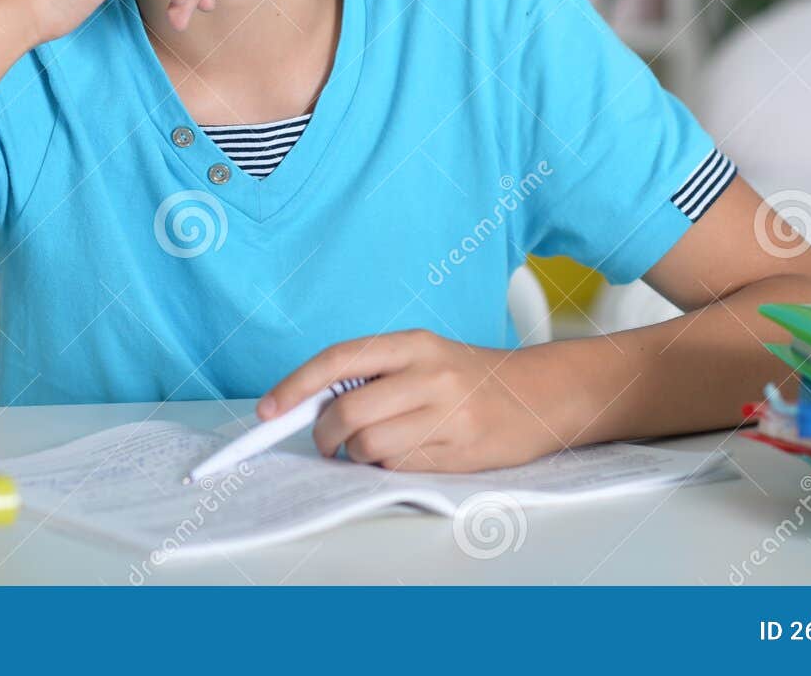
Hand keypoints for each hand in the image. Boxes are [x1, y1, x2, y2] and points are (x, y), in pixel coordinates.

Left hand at [256, 329, 565, 472]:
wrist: (542, 393)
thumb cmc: (470, 376)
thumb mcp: (424, 355)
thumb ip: (374, 372)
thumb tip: (309, 404)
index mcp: (413, 344)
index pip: (338, 361)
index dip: (295, 387)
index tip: (268, 411)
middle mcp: (428, 375)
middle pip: (347, 414)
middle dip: (325, 435)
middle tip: (327, 441)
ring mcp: (445, 415)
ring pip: (368, 448)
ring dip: (358, 456)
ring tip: (376, 446)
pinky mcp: (458, 452)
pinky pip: (397, 467)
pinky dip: (388, 466)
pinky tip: (409, 452)